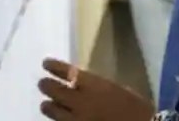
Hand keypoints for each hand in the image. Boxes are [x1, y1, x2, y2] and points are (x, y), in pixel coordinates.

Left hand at [37, 58, 155, 120]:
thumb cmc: (136, 108)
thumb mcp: (118, 90)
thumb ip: (97, 87)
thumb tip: (81, 85)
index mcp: (95, 85)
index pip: (67, 72)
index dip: (54, 67)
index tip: (45, 63)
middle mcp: (81, 101)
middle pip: (55, 90)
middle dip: (46, 86)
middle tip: (42, 84)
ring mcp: (76, 120)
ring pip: (52, 111)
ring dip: (48, 106)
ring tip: (46, 105)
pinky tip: (58, 120)